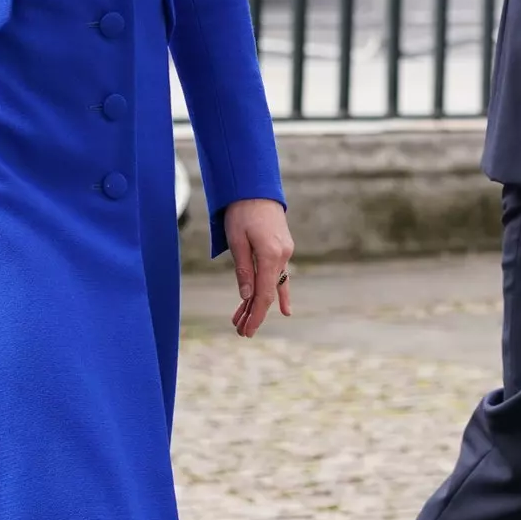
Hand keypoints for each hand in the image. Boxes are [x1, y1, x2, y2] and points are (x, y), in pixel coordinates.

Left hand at [225, 198, 293, 337]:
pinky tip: (284, 310)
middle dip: (255, 314)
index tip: (247, 331)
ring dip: (259, 303)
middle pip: (269, 293)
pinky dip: (279, 292)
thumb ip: (243, 269)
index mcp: (270, 255)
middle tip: (242, 333)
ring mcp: (284, 253)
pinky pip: (278, 276)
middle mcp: (282, 256)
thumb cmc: (241, 211)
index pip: (264, 294)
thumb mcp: (236, 240)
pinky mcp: (281, 249)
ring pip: (272, 285)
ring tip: (243, 321)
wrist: (256, 187)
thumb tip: (247, 296)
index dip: (256, 315)